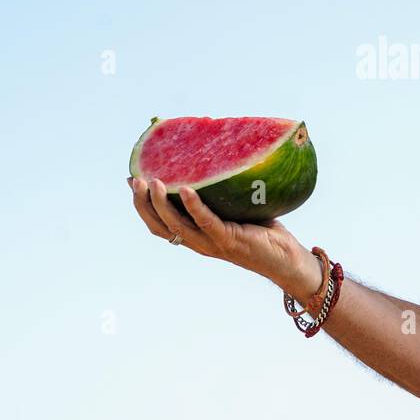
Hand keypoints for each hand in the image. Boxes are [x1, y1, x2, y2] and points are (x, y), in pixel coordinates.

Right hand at [128, 176, 312, 287]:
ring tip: (154, 182)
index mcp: (195, 237)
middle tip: (135, 180)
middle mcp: (198, 243)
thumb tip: (216, 159)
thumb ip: (220, 193)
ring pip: (177, 225)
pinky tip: (186, 190)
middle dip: (143, 203)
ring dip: (162, 203)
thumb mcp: (235, 209)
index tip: (132, 181)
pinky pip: (206, 222)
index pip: (159, 224)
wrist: (287, 260)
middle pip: (159, 226)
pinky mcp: (228, 240)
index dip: (142, 205)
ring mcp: (212, 243)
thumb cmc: (263, 232)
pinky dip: (194, 206)